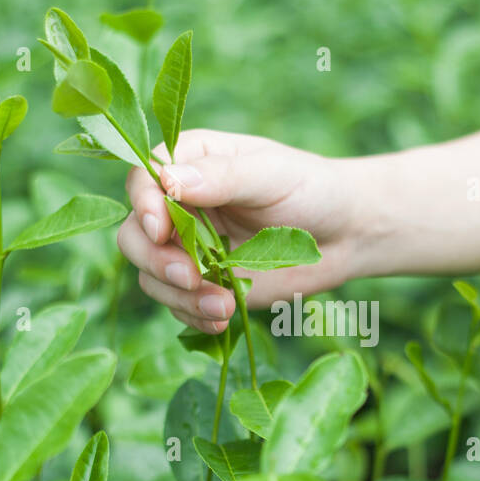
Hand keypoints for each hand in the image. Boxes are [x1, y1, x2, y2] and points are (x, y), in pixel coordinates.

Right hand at [120, 129, 361, 332]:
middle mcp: (180, 206)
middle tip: (190, 277)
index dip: (143, 205)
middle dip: (155, 260)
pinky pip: (178, 304)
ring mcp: (189, 248)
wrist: (344, 234)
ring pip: (152, 275)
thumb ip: (222, 176)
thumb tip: (170, 180)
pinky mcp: (204, 284)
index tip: (160, 230)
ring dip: (179, 296)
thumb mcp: (270, 174)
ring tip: (223, 305)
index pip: (143, 179)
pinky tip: (222, 317)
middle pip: (135, 234)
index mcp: (190, 163)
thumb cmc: (310, 189)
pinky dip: (194, 315)